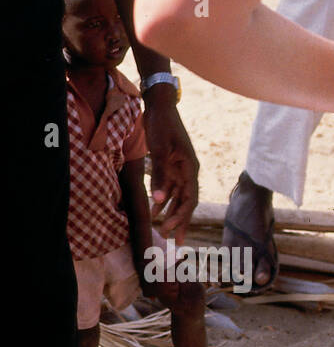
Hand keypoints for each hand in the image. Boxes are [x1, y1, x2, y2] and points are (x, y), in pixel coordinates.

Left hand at [142, 89, 198, 242]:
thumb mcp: (159, 150)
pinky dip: (163, 200)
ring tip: (162, 231)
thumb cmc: (160, 125)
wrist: (159, 105)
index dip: (181, 217)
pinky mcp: (171, 165)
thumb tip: (159, 200)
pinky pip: (170, 187)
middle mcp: (188, 170)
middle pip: (186, 201)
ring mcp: (180, 168)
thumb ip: (160, 175)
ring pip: (177, 197)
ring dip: (170, 213)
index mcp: (190, 168)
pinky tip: (155, 211)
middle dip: (179, 221)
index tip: (171, 231)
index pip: (189, 199)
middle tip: (172, 241)